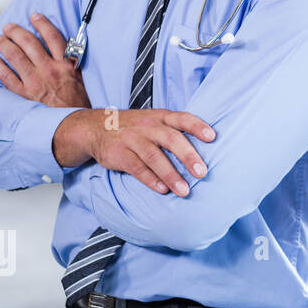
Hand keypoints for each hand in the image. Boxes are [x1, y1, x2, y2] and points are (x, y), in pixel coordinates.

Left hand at [0, 13, 90, 108]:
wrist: (74, 124)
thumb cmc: (80, 103)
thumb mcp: (81, 79)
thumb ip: (71, 65)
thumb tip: (66, 51)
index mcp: (66, 64)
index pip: (53, 37)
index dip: (42, 24)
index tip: (34, 16)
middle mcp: (49, 69)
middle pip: (30, 43)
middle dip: (17, 32)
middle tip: (9, 27)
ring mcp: (35, 81)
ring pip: (16, 57)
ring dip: (5, 45)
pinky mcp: (25, 95)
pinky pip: (7, 77)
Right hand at [56, 107, 215, 196]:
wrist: (95, 127)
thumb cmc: (136, 127)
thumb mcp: (155, 120)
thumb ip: (176, 130)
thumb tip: (206, 148)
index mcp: (161, 117)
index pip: (182, 118)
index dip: (197, 127)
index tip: (213, 137)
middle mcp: (148, 126)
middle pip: (171, 139)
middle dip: (188, 156)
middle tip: (202, 173)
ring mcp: (132, 139)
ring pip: (154, 157)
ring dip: (170, 175)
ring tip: (184, 191)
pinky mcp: (118, 154)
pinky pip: (136, 168)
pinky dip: (150, 179)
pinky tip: (162, 190)